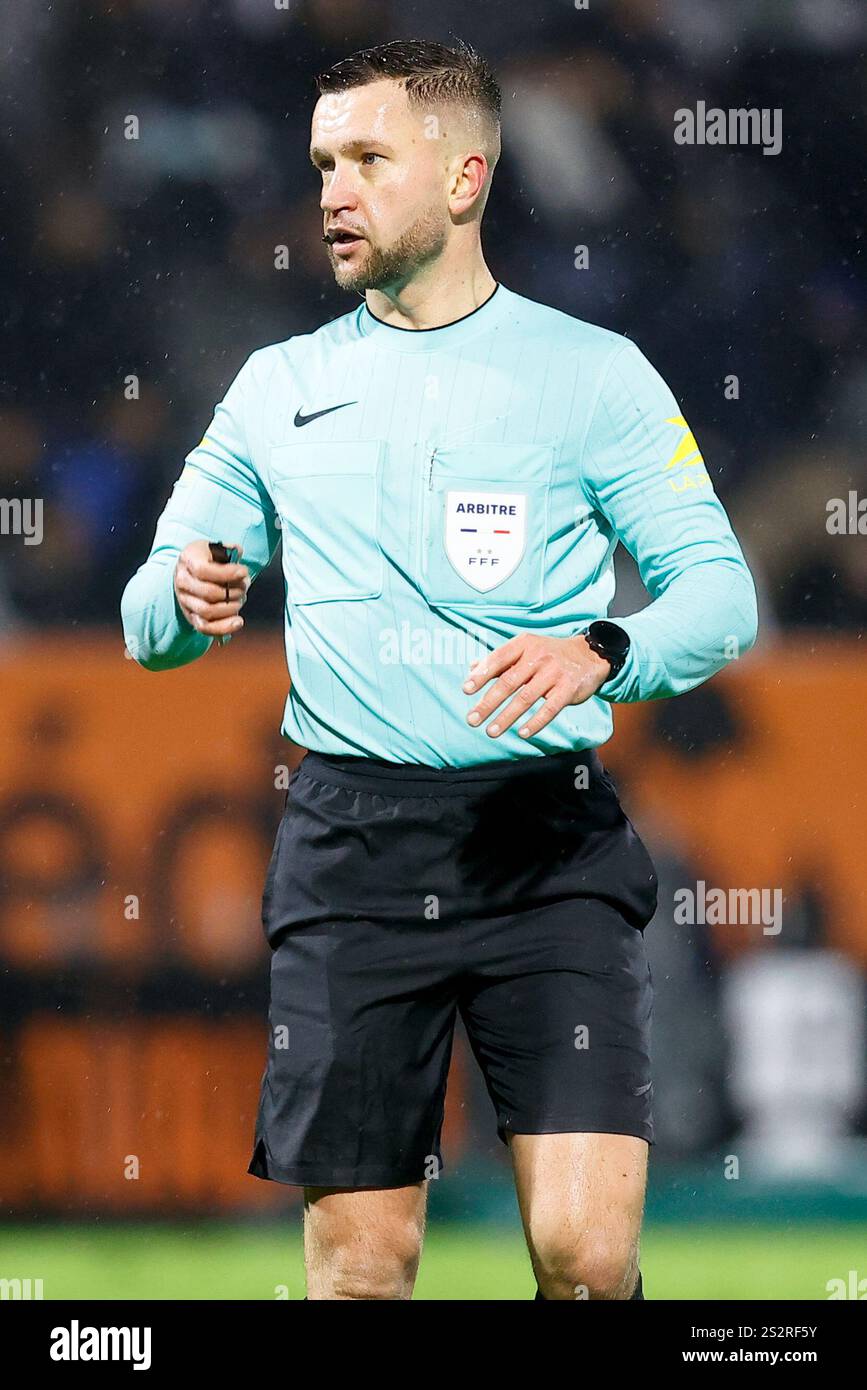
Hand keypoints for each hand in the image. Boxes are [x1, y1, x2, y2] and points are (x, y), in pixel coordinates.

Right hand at [174, 540, 249, 637]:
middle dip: (233, 591)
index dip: (226, 573)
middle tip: (244, 586)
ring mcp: (185, 600)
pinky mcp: (191, 616)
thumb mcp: (216, 547)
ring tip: (240, 599)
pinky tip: (238, 621)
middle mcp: (182, 581)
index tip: (243, 572)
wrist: (191, 570)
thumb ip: (229, 550)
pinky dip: (224, 627)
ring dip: (231, 608)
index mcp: (188, 559)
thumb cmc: (209, 558)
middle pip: (208, 593)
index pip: (203, 570)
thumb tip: (237, 553)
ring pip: (207, 611)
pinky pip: (205, 627)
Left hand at [462, 634, 611, 739]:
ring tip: (491, 731)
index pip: (498, 659)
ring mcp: (554, 673)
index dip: (481, 675)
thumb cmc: (550, 654)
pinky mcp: (568, 689)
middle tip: (472, 720)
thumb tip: (472, 667)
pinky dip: (535, 722)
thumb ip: (500, 659)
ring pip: (526, 698)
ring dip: (506, 717)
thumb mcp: (526, 648)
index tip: (466, 690)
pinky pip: (550, 708)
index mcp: (524, 644)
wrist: (589, 654)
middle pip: (508, 682)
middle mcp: (538, 657)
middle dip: (488, 703)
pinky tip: (522, 733)